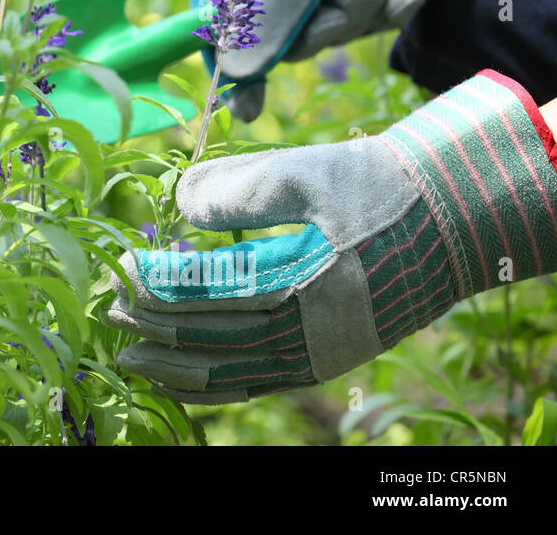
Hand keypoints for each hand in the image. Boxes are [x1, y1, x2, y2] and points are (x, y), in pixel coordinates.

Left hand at [106, 70, 556, 403]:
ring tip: (126, 355)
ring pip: (231, 374)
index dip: (159, 282)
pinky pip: (258, 383)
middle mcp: (311, 334)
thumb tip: (177, 198)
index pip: (209, 292)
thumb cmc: (377, 188)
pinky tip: (180, 378)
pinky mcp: (324, 359)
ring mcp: (319, 354)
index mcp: (305, 285)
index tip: (119, 265)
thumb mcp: (308, 171)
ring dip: (174, 365)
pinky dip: (214, 385)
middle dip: (152, 325)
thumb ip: (239, 186)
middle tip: (105, 307)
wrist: (452, 218)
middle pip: (212, 338)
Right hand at [194, 0, 497, 120]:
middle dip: (323, 26)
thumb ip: (261, 25)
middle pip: (279, 33)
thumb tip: (231, 77)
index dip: (231, 66)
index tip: (248, 109)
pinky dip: (384, 6)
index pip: (216, 23)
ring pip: (325, 25)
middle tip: (353, 1)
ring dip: (358, 13)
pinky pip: (360, 11)